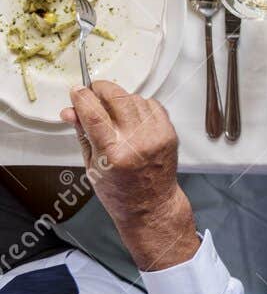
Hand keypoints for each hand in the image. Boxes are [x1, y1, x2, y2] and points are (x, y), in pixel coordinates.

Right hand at [61, 82, 197, 272]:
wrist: (151, 204)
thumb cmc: (119, 192)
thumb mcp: (91, 166)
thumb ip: (83, 134)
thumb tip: (70, 111)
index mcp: (113, 154)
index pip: (95, 115)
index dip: (83, 98)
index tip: (77, 91)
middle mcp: (138, 142)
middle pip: (118, 98)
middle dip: (102, 89)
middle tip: (93, 91)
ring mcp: (156, 135)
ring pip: (135, 99)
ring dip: (120, 98)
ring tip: (111, 109)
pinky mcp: (169, 132)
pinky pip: (152, 105)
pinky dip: (139, 105)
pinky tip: (131, 116)